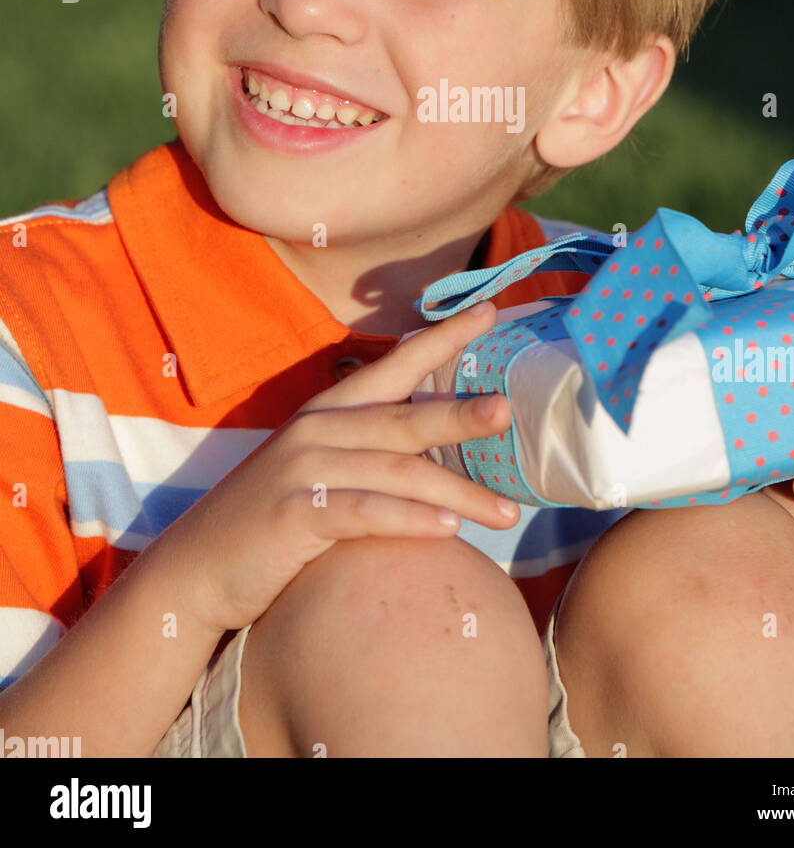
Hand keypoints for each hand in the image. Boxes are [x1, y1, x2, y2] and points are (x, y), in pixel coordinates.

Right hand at [150, 300, 515, 635]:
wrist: (196, 569)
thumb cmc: (270, 520)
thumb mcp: (317, 469)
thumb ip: (368, 450)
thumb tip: (437, 442)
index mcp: (329, 412)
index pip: (395, 367)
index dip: (443, 339)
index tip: (491, 313)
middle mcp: (317, 432)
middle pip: (404, 418)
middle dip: (460, 413)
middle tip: (508, 410)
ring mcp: (303, 471)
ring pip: (396, 472)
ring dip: (456, 491)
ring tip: (507, 511)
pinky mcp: (293, 515)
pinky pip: (363, 513)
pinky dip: (408, 519)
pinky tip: (447, 531)